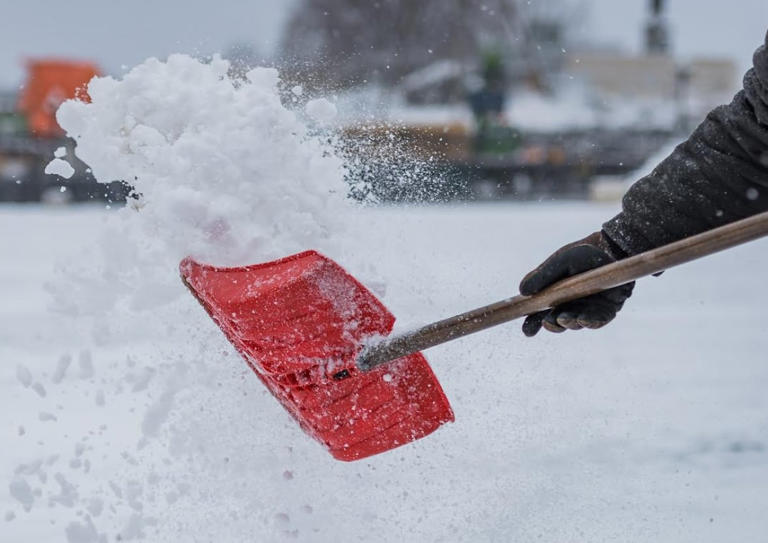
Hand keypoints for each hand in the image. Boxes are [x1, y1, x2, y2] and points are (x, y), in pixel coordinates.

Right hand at [519, 231, 633, 335]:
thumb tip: (522, 291)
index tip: (527, 331)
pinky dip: (590, 322)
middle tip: (548, 322)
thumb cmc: (583, 253)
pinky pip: (599, 320)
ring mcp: (589, 308)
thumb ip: (542, 276)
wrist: (613, 247)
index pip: (541, 313)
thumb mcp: (559, 262)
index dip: (533, 324)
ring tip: (564, 318)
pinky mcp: (608, 308)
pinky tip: (583, 319)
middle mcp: (571, 304)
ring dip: (570, 323)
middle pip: (558, 321)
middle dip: (552, 325)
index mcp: (555, 295)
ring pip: (577, 323)